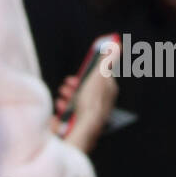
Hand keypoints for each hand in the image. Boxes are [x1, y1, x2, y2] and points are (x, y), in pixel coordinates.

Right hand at [52, 37, 119, 153]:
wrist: (82, 131)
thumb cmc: (90, 104)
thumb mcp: (98, 75)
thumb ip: (105, 61)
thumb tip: (116, 46)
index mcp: (108, 92)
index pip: (99, 78)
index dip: (88, 73)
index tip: (79, 72)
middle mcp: (101, 106)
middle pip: (86, 91)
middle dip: (74, 87)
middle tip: (67, 84)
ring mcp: (90, 118)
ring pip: (76, 105)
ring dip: (67, 99)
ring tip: (61, 99)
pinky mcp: (80, 128)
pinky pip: (69, 119)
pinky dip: (62, 114)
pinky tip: (59, 114)